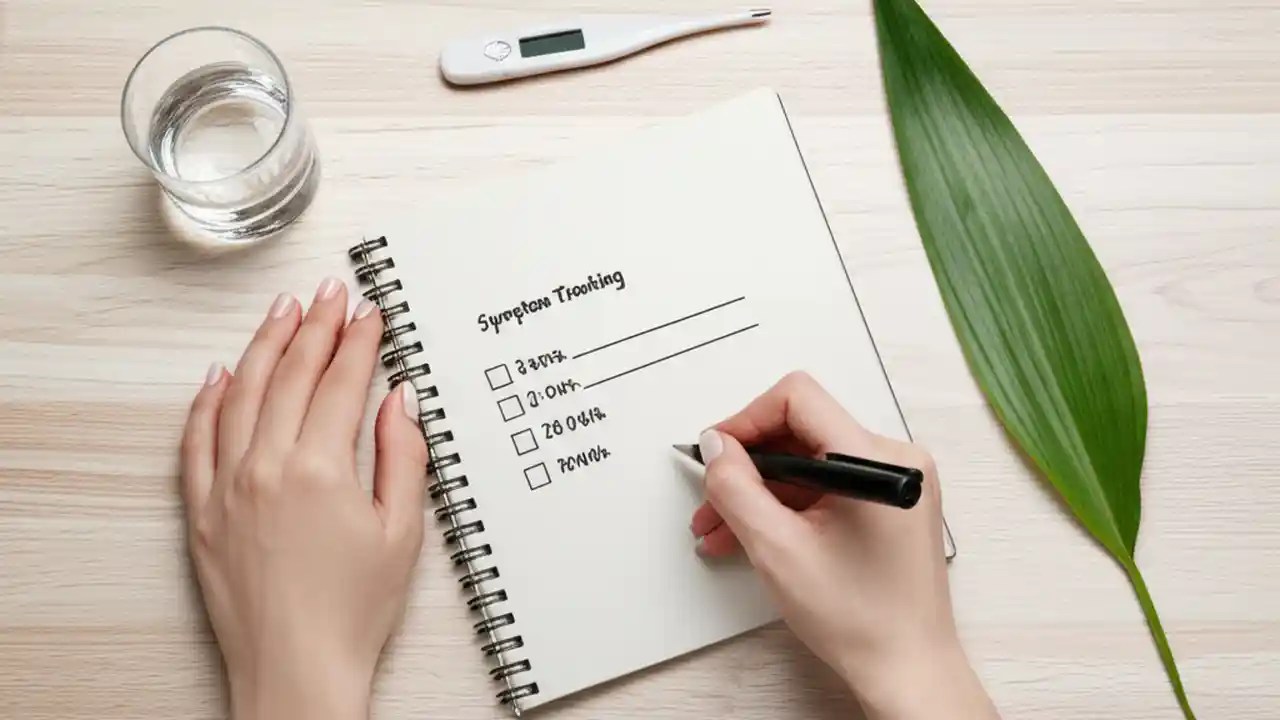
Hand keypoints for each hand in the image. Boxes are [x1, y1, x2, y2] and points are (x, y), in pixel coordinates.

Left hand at [180, 278, 427, 719]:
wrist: (297, 669)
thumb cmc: (352, 611)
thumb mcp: (401, 531)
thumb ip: (404, 456)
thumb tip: (400, 400)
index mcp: (320, 469)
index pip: (340, 383)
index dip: (359, 341)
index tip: (369, 313)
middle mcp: (266, 467)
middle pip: (290, 376)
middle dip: (315, 327)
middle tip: (331, 294)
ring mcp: (227, 487)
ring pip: (240, 395)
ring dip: (263, 346)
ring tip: (283, 312)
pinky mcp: (202, 512)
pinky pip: (196, 441)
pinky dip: (207, 402)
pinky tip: (220, 376)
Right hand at [690, 371, 997, 719]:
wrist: (907, 669)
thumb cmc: (864, 621)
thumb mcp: (778, 549)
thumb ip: (737, 487)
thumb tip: (717, 447)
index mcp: (876, 460)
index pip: (798, 399)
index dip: (747, 419)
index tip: (718, 451)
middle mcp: (894, 460)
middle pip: (801, 430)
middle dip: (748, 466)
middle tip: (712, 497)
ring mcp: (893, 483)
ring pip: (808, 463)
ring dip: (762, 492)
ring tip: (722, 528)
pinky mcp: (887, 504)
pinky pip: (826, 486)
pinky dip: (788, 506)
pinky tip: (753, 533)